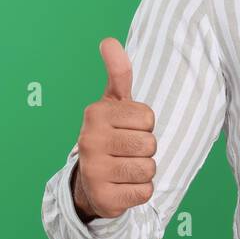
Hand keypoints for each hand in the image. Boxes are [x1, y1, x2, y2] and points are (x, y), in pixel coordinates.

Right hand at [72, 38, 156, 221]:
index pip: (147, 117)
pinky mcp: (104, 198)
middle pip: (149, 143)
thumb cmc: (110, 135)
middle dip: (146, 149)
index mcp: (95, 113)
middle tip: (127, 151)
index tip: (127, 129)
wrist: (90, 181)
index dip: (144, 125)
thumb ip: (118, 73)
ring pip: (149, 169)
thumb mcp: (113, 103)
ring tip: (125, 168)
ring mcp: (94, 170)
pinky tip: (123, 186)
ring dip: (144, 171)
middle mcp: (89, 140)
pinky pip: (145, 192)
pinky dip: (140, 191)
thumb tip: (109, 41)